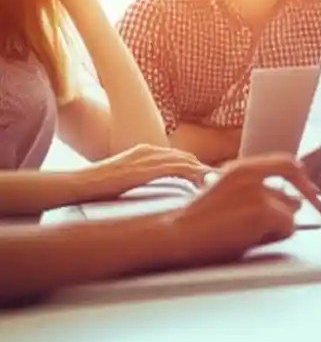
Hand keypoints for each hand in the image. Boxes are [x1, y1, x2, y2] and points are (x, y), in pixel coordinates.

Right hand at [73, 144, 210, 201]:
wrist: (81, 184)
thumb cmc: (96, 186)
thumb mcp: (123, 179)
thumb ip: (139, 180)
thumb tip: (150, 191)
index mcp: (144, 151)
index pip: (176, 157)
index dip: (192, 167)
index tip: (205, 178)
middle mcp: (150, 150)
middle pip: (186, 157)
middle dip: (202, 169)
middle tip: (218, 182)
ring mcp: (150, 157)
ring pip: (187, 162)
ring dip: (203, 173)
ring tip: (219, 184)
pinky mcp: (150, 168)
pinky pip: (180, 169)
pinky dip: (196, 175)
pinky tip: (206, 185)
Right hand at [159, 155, 320, 268]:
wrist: (173, 234)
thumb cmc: (195, 222)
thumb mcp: (225, 193)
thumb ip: (255, 190)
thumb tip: (290, 201)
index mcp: (242, 168)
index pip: (287, 163)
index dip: (302, 180)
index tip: (311, 193)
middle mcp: (253, 175)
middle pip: (293, 195)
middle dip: (284, 215)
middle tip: (265, 228)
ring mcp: (260, 193)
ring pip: (291, 214)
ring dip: (276, 227)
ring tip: (247, 234)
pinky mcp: (263, 212)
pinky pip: (287, 228)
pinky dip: (274, 237)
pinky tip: (249, 240)